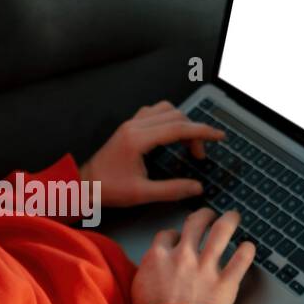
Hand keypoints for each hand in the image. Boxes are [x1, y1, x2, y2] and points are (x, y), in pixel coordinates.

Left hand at [78, 101, 225, 207]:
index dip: (202, 132)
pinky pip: (154, 112)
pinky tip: (172, 136)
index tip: (219, 136)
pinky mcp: (129, 126)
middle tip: (198, 156)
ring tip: (187, 145)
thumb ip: (172, 190)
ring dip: (182, 123)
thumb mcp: (142, 194)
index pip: (178, 128)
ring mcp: (131, 123)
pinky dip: (169, 120)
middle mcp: (135, 126)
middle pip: (176, 117)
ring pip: (166, 110)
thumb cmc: (108, 189)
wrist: (84, 184)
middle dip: (194, 133)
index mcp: (138, 139)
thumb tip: (197, 188)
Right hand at [131, 207, 254, 303]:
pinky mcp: (225, 283)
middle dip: (203, 216)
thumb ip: (148, 270)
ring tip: (233, 217)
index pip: (168, 234)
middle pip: (195, 223)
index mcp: (159, 256)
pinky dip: (247, 251)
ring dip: (229, 221)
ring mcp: (206, 268)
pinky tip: (249, 246)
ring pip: (221, 232)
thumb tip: (153, 265)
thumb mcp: (138, 287)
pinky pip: (241, 260)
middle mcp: (183, 256)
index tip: (179, 238)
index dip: (175, 235)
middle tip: (208, 215)